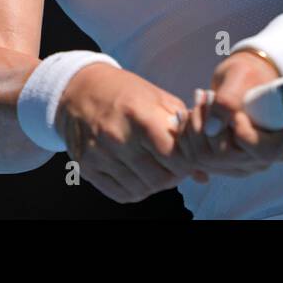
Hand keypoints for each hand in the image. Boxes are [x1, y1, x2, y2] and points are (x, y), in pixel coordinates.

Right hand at [56, 63, 206, 202]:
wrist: (78, 88)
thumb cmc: (126, 92)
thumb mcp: (158, 99)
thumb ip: (184, 132)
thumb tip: (203, 173)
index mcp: (139, 115)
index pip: (174, 156)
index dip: (187, 162)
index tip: (188, 157)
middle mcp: (116, 136)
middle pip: (159, 178)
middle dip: (173, 176)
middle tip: (174, 166)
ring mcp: (99, 154)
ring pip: (141, 189)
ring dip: (155, 185)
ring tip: (156, 169)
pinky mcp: (86, 167)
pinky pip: (120, 194)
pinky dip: (135, 190)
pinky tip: (138, 175)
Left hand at [176, 51, 282, 177]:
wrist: (241, 80)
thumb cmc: (249, 73)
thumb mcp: (241, 77)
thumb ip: (228, 100)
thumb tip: (212, 130)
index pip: (263, 151)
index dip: (243, 132)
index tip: (234, 110)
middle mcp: (272, 157)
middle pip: (231, 159)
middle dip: (208, 127)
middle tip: (203, 96)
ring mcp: (249, 164)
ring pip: (208, 161)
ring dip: (193, 129)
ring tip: (197, 100)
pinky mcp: (226, 164)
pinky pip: (198, 160)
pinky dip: (187, 137)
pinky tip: (186, 116)